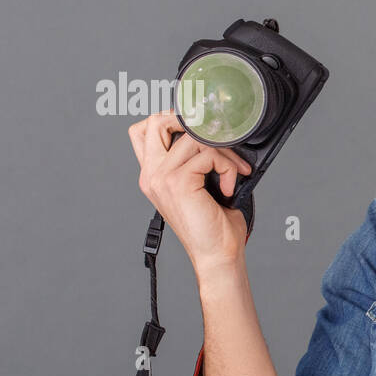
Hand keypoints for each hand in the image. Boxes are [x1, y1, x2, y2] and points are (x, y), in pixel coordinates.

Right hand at [128, 110, 254, 273]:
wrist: (217, 255)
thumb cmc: (213, 226)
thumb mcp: (200, 186)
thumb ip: (196, 160)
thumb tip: (217, 133)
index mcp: (152, 175)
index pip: (143, 130)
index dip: (171, 120)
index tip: (202, 132)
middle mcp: (151, 174)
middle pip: (157, 121)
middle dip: (191, 122)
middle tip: (216, 140)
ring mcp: (161, 177)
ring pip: (194, 137)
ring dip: (224, 151)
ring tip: (232, 173)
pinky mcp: (178, 182)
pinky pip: (208, 154)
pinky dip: (227, 167)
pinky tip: (228, 186)